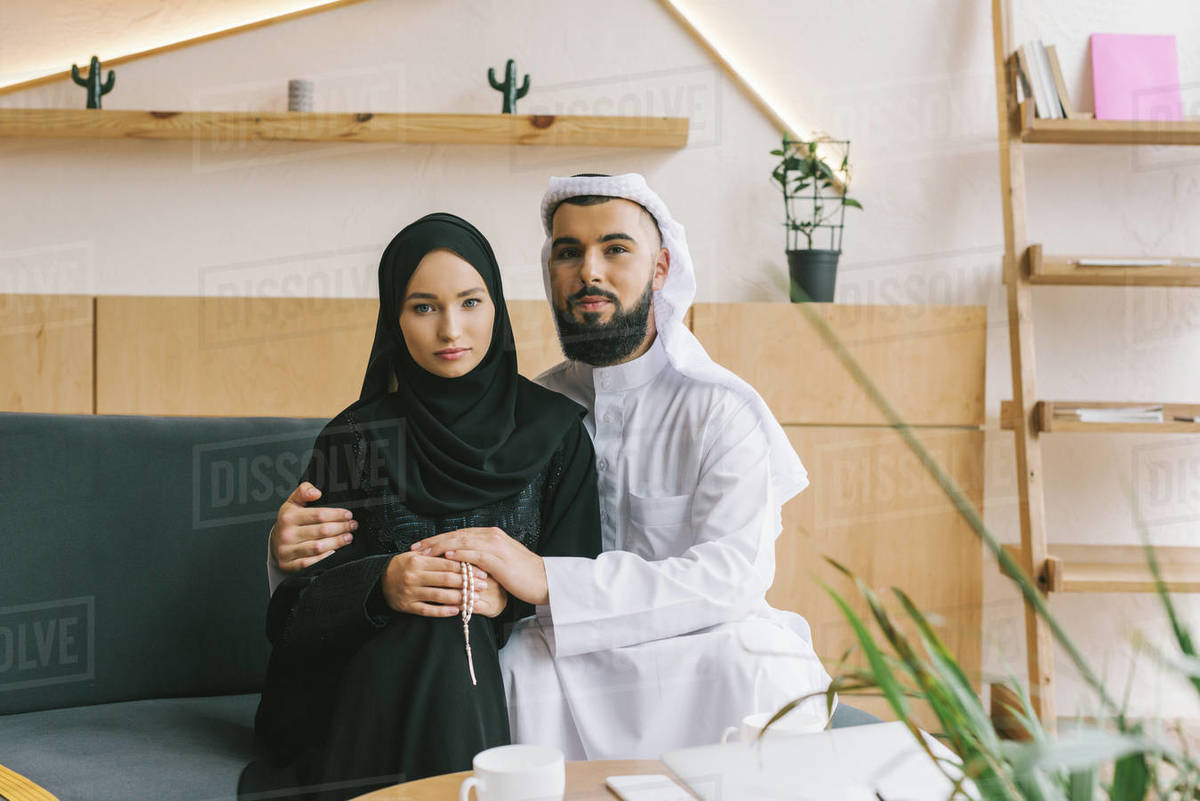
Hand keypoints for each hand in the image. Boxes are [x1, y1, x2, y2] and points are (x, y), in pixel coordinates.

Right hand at [270, 482, 356, 571]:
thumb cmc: (289, 521)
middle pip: (321, 531)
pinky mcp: (289, 565)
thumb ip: (304, 491)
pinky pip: (310, 563)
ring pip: (318, 547)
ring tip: (348, 537)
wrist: (275, 542)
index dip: (337, 514)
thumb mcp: (293, 502)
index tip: (348, 515)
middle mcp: (287, 534)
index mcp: (289, 517)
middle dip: (341, 528)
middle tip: (352, 526)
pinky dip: (325, 558)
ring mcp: (287, 551)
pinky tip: (334, 551)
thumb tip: (316, 492)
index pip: (318, 515)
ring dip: (337, 542)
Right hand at [381, 552, 497, 617]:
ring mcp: (410, 592)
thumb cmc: (405, 565)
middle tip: (483, 586)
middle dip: (468, 583)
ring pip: (439, 596)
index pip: (448, 564)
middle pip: (446, 580)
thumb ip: (438, 555)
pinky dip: (443, 611)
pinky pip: (428, 610)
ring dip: (459, 598)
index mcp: (418, 561)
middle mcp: (414, 576)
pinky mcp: (407, 606)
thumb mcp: (418, 556)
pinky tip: (456, 611)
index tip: (482, 572)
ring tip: (474, 599)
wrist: (379, 579)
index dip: (467, 568)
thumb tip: (465, 552)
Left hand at [410, 527, 548, 605]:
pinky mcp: (498, 558)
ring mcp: (495, 546)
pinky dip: (459, 553)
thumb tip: (462, 560)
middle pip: (456, 535)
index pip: (459, 534)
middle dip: (433, 541)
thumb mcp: (499, 562)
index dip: (438, 539)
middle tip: (415, 548)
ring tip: (424, 552)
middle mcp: (491, 536)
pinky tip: (446, 556)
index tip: (421, 545)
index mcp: (491, 535)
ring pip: (462, 542)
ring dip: (440, 546)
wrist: (543, 580)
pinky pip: (474, 553)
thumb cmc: (521, 575)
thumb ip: (482, 557)